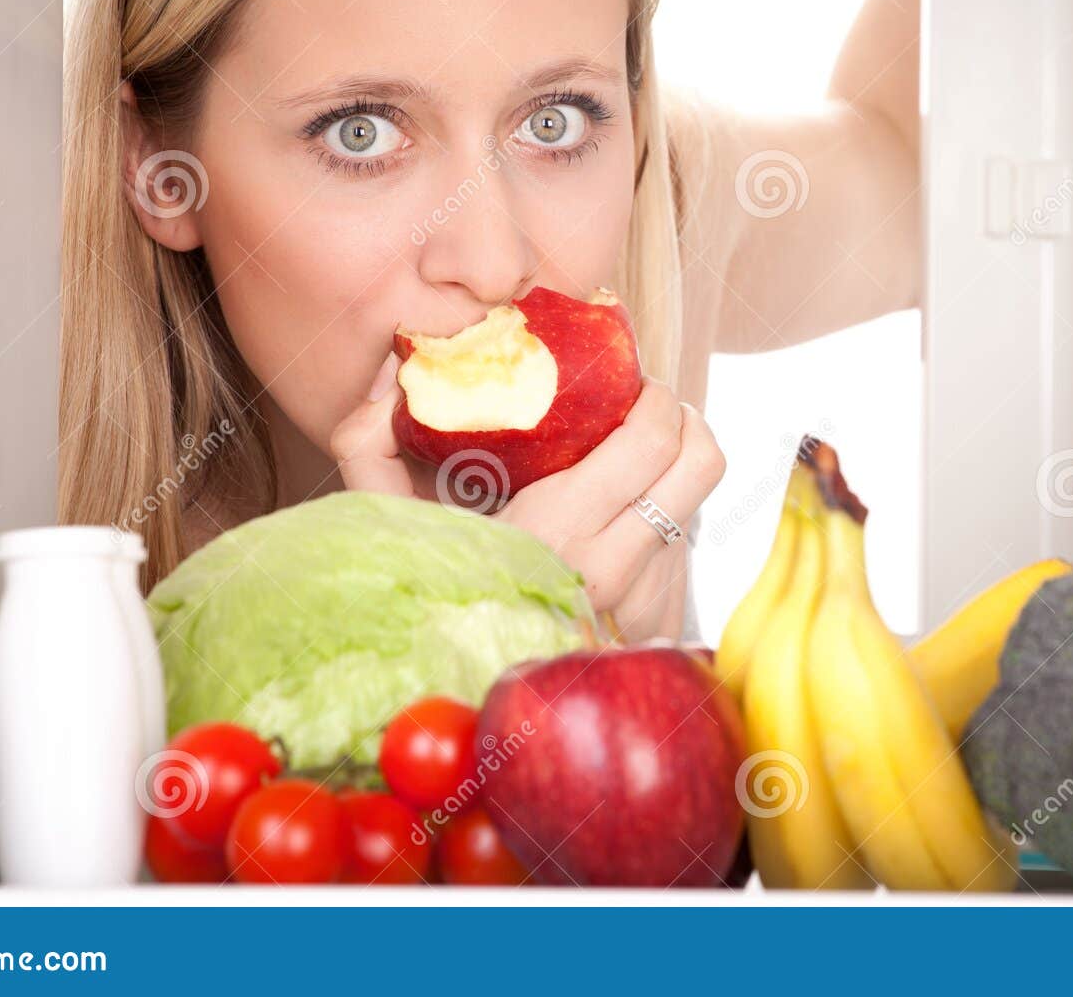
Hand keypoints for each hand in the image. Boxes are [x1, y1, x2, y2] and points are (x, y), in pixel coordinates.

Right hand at [330, 367, 725, 642]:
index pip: (653, 442)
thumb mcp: (386, 524)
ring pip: (696, 503)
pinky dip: (660, 521)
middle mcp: (615, 573)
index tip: (629, 385)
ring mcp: (647, 604)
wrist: (457, 698)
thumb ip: (370, 446)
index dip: (655, 397)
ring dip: (671, 472)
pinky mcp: (662, 627)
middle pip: (702, 461)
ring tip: (628, 463)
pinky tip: (616, 524)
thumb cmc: (423, 598)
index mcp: (557, 534)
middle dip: (683, 418)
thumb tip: (389, 375)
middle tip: (646, 409)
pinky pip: (683, 550)